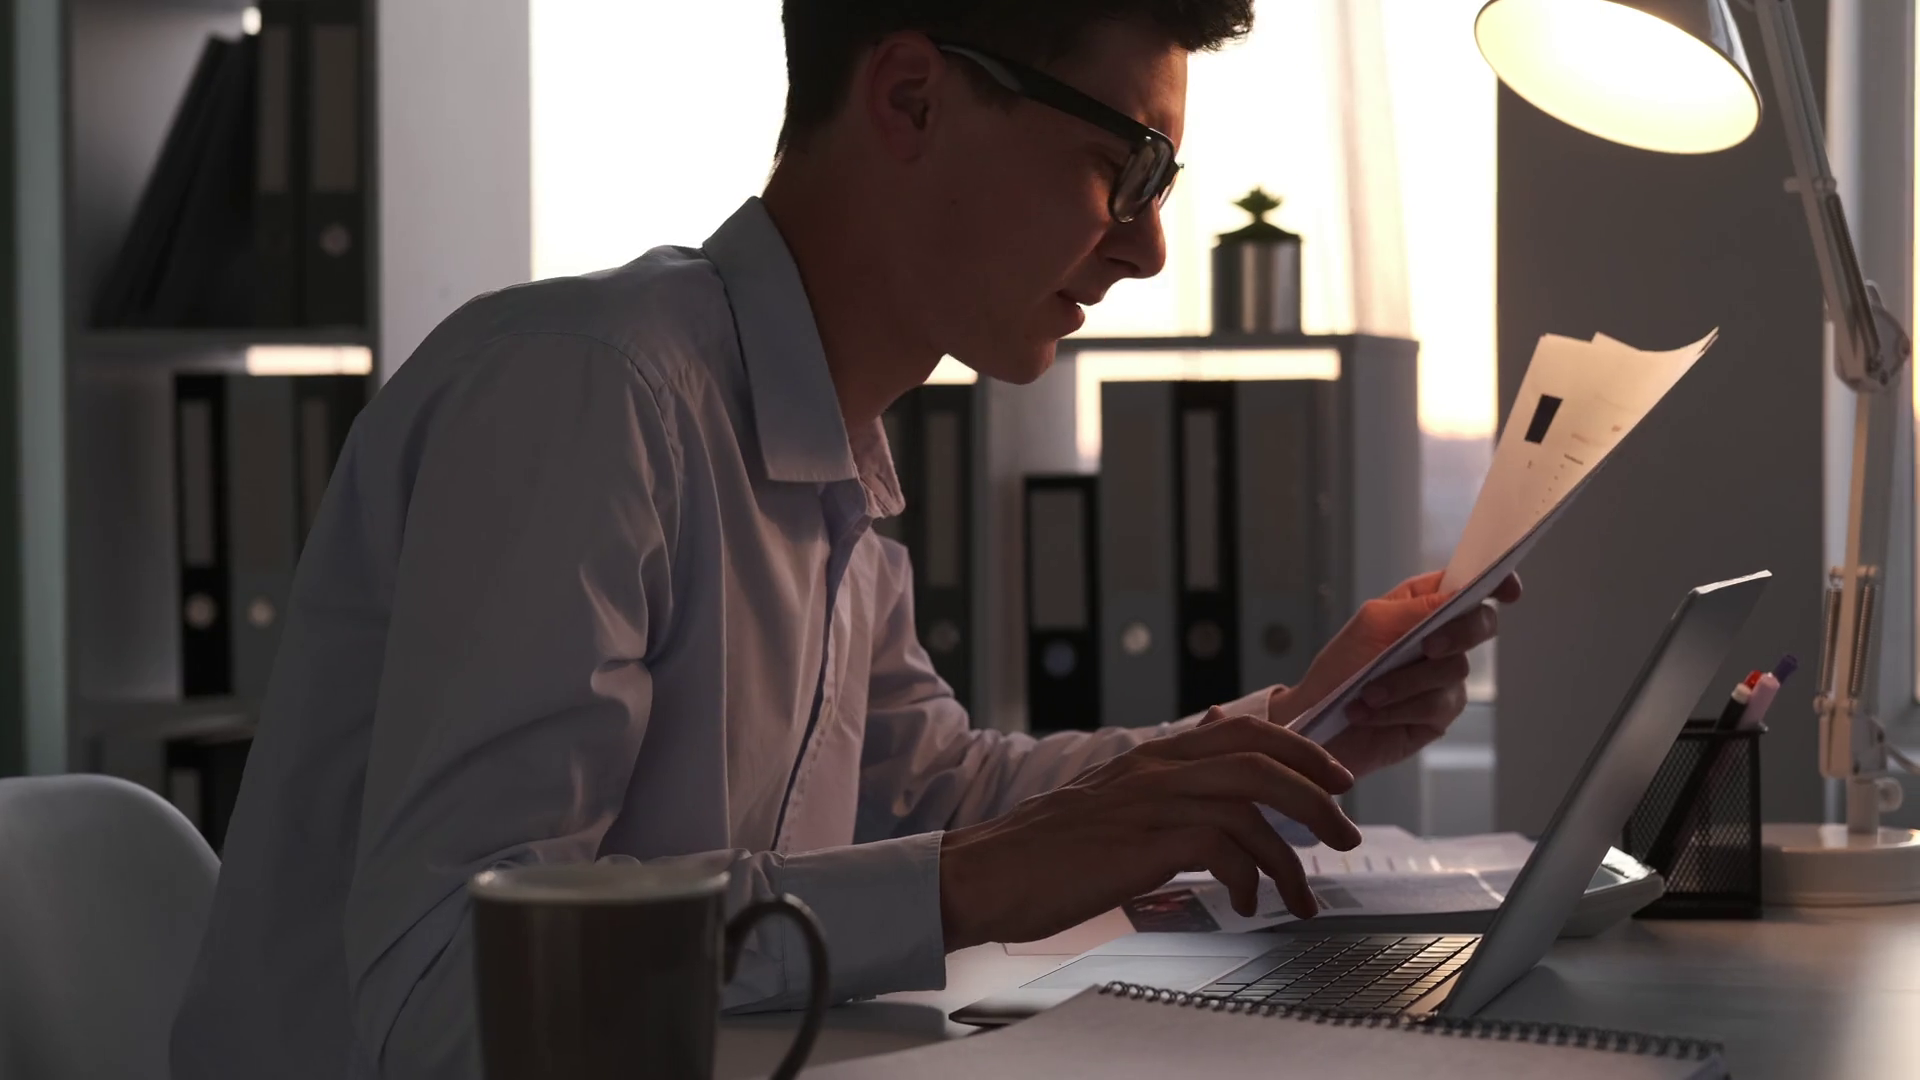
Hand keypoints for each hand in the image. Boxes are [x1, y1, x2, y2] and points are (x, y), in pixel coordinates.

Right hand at [938, 711, 1361, 949]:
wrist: (984, 873)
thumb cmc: (1042, 853)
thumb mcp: (1110, 809)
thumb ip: (1160, 797)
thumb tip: (1212, 809)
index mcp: (1150, 756)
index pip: (1243, 730)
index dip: (1300, 749)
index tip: (1334, 778)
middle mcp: (1155, 766)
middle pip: (1262, 757)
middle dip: (1317, 794)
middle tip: (1344, 831)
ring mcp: (1151, 800)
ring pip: (1254, 802)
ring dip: (1294, 852)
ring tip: (1304, 893)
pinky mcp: (1145, 840)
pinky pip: (1226, 847)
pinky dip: (1251, 880)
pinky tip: (1247, 905)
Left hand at [1276, 571, 1520, 777]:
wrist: (1316, 723)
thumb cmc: (1339, 667)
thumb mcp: (1372, 624)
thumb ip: (1417, 606)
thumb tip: (1460, 593)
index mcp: (1424, 606)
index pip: (1470, 587)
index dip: (1496, 583)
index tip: (1508, 591)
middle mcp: (1440, 639)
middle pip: (1480, 625)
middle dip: (1457, 634)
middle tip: (1426, 647)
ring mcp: (1442, 679)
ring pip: (1454, 670)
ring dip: (1405, 682)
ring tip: (1367, 693)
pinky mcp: (1436, 715)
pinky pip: (1436, 705)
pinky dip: (1399, 707)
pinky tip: (1369, 713)